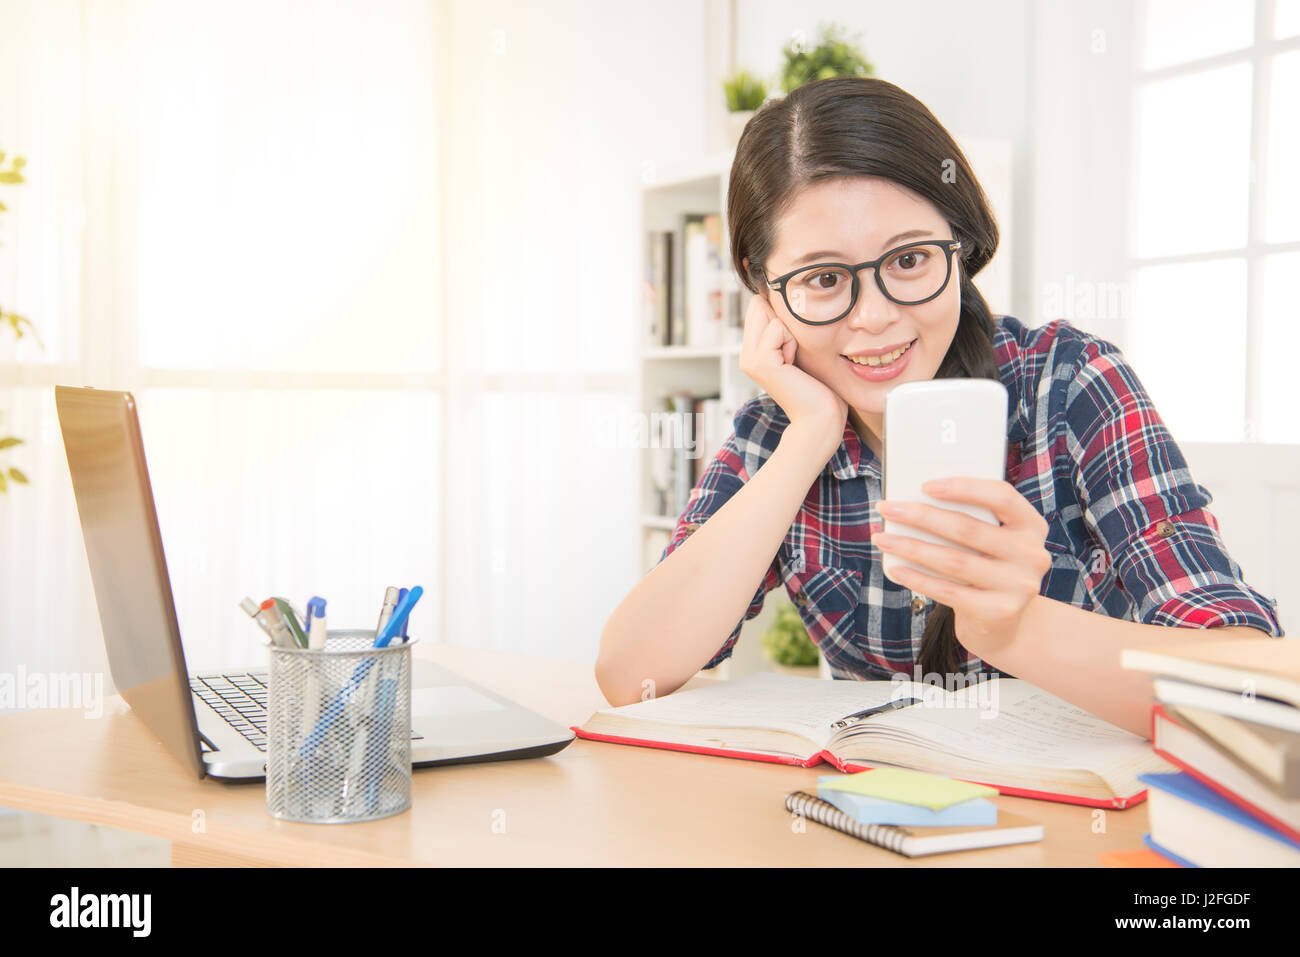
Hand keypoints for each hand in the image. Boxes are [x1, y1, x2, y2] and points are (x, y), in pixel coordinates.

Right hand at [738, 291, 846, 453]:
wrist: (819, 417)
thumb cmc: (817, 386)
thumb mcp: (796, 350)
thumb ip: (783, 328)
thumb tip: (775, 299)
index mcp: (752, 351)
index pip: (759, 306)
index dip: (782, 319)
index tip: (792, 349)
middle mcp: (745, 354)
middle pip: (760, 306)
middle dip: (785, 324)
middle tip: (793, 356)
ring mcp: (749, 359)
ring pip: (769, 315)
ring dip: (790, 334)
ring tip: (793, 362)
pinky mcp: (759, 362)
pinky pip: (778, 328)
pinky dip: (792, 342)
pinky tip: (793, 366)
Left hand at [873, 478, 1051, 663]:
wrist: (1003, 624)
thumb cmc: (987, 568)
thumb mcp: (990, 542)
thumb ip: (969, 519)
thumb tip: (912, 502)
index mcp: (1032, 526)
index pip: (1001, 496)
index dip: (963, 487)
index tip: (924, 485)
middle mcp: (1032, 555)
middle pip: (968, 529)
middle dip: (921, 516)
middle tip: (887, 508)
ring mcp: (1019, 586)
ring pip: (954, 561)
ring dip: (911, 547)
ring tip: (881, 538)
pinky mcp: (999, 612)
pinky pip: (949, 592)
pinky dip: (918, 578)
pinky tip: (896, 568)